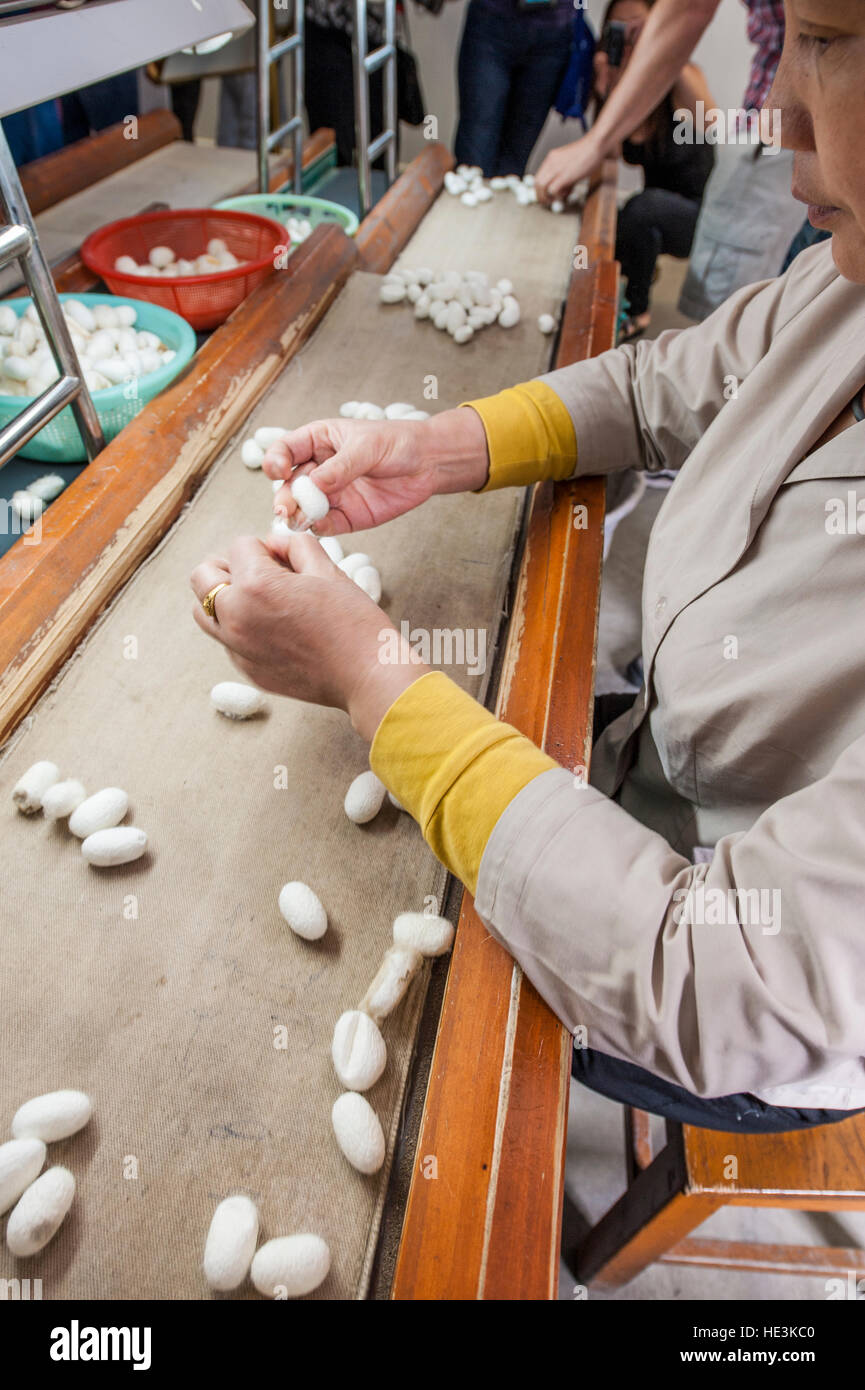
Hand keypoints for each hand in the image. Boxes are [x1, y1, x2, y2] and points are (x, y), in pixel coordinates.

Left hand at [190, 532, 427, 738]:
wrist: (366, 676)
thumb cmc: (353, 622)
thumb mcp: (328, 570)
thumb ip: (294, 546)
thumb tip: (276, 543)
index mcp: (255, 585)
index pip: (238, 545)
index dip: (265, 546)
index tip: (286, 559)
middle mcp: (236, 616)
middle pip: (202, 576)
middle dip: (228, 566)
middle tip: (259, 572)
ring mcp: (237, 647)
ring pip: (204, 611)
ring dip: (223, 597)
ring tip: (257, 600)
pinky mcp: (246, 669)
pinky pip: (226, 639)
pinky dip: (239, 628)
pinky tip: (273, 629)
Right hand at [262, 407, 489, 534]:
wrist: (428, 463)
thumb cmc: (396, 442)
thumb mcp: (367, 446)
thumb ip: (342, 465)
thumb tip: (315, 483)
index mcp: (317, 442)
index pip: (285, 450)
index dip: (276, 461)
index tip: (278, 471)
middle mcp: (319, 469)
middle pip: (290, 485)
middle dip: (284, 497)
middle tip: (284, 509)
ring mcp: (331, 495)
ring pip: (303, 508)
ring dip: (297, 516)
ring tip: (298, 520)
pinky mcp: (346, 516)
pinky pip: (325, 525)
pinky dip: (319, 528)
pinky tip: (319, 527)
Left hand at [535, 131, 602, 202]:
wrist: (595, 144)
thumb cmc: (587, 153)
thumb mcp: (570, 162)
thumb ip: (564, 174)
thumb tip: (562, 189)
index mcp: (551, 158)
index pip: (538, 176)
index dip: (540, 189)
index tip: (545, 195)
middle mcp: (551, 162)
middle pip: (537, 183)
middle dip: (541, 196)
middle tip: (548, 201)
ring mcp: (556, 168)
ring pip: (542, 187)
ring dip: (547, 197)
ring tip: (557, 198)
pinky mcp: (564, 175)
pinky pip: (553, 190)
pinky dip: (557, 196)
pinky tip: (566, 193)